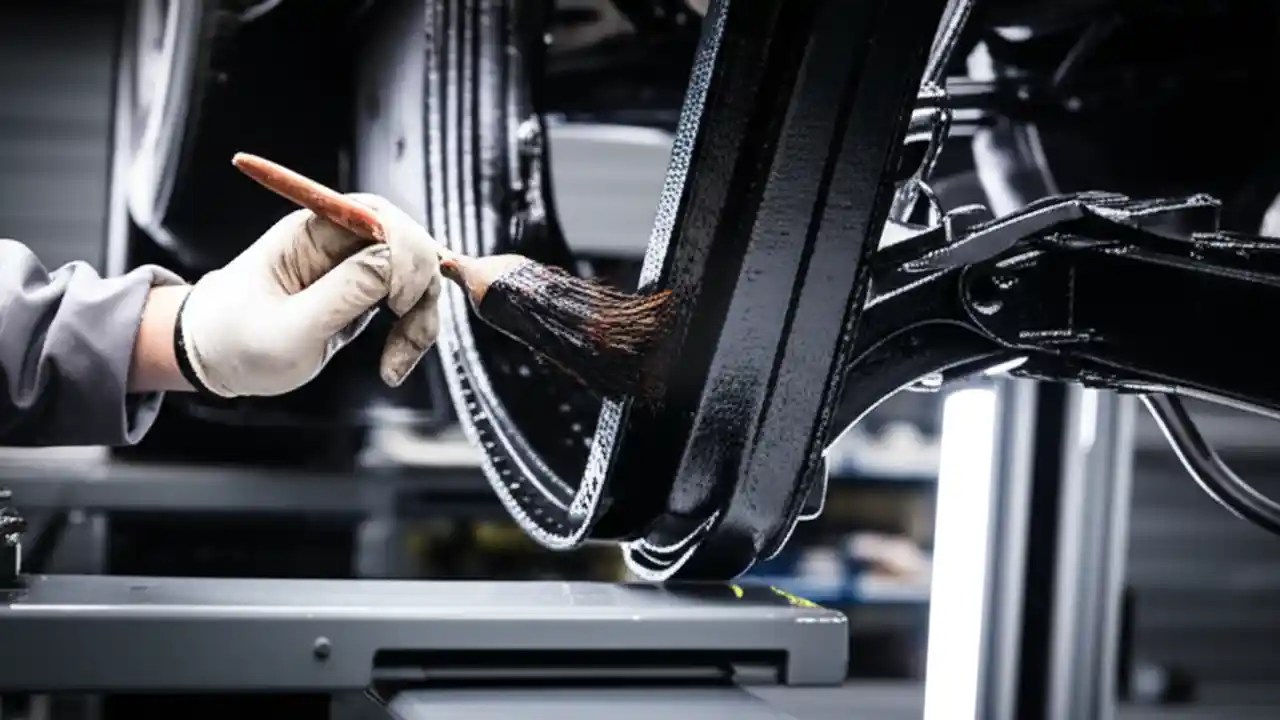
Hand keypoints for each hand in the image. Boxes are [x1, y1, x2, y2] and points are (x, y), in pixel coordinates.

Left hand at [174, 195, 442, 397]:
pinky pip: (410, 304)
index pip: (378, 215)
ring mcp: (355, 269)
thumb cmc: (237, 341)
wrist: (215, 360)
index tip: (403, 299)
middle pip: (408, 244)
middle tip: (410, 330)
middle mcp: (337, 242)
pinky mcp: (366, 296)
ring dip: (420, 319)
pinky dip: (413, 333)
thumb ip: (344, 293)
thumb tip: (395, 263)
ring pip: (417, 277)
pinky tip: (394, 366)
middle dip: (420, 287)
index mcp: (309, 232)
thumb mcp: (289, 328)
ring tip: (395, 365)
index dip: (405, 249)